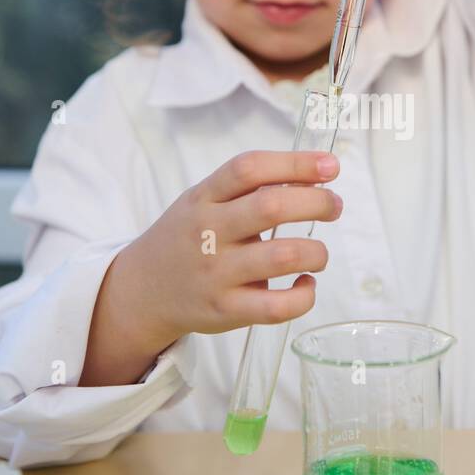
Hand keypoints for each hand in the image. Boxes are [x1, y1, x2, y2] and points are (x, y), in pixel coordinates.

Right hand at [83, 150, 341, 384]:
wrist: (141, 292)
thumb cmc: (186, 240)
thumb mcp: (202, 202)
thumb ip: (246, 190)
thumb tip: (312, 175)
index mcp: (203, 198)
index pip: (249, 169)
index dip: (295, 163)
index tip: (330, 166)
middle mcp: (208, 232)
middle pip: (270, 207)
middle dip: (316, 203)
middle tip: (334, 206)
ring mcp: (216, 274)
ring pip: (282, 257)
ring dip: (316, 252)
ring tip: (318, 253)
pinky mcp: (225, 311)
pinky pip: (276, 307)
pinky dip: (304, 296)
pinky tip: (305, 285)